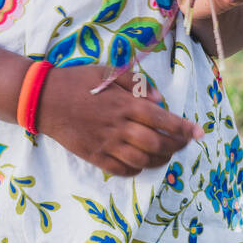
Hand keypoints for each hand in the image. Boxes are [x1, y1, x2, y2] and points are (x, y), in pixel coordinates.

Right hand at [34, 63, 204, 177]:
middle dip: (176, 146)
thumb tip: (160, 100)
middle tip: (183, 143)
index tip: (198, 132)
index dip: (184, 128)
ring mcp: (106, 144)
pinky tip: (142, 163)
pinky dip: (137, 170)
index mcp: (124, 104)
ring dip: (160, 160)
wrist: (43, 99)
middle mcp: (118, 127)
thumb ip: (136, 85)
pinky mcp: (94, 156)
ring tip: (166, 154)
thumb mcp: (107, 73)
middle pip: (157, 144)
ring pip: (142, 161)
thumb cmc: (77, 81)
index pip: (162, 120)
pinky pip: (122, 170)